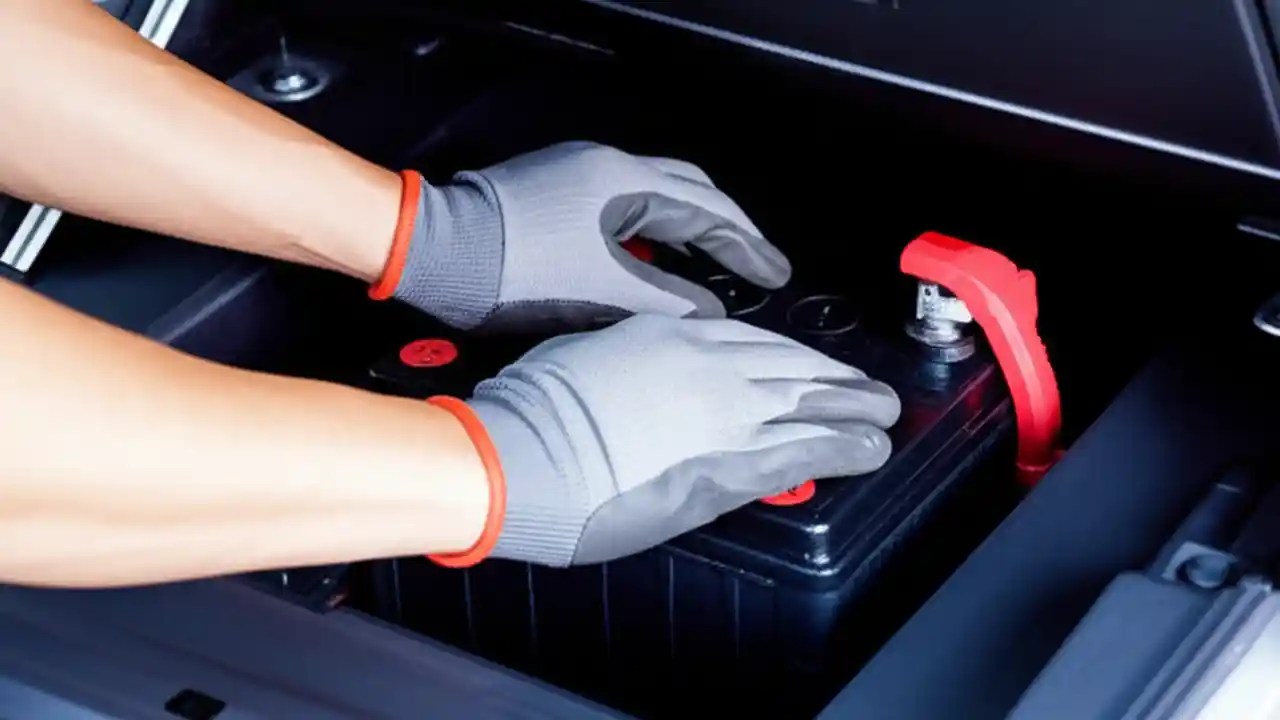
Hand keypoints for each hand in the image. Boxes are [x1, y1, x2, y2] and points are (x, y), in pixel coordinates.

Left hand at [370, 142, 790, 330]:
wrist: (433, 252)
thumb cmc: (515, 275)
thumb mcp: (601, 295)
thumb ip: (666, 304)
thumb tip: (709, 314)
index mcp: (625, 181)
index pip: (707, 212)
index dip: (747, 248)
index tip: (777, 276)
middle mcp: (606, 165)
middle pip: (688, 191)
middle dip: (727, 230)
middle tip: (757, 265)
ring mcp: (576, 174)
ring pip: (654, 196)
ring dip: (688, 229)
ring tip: (716, 264)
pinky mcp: (552, 192)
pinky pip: (622, 205)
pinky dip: (651, 233)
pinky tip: (653, 263)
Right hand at [431, 315, 899, 567]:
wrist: (524, 451)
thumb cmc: (533, 408)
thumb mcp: (581, 359)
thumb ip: (625, 364)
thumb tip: (638, 378)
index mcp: (669, 336)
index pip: (748, 338)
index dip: (787, 352)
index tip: (806, 361)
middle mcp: (710, 364)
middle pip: (791, 364)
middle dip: (833, 376)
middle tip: (864, 386)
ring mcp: (728, 409)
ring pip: (810, 400)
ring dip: (853, 408)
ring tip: (882, 413)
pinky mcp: (736, 459)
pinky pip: (807, 448)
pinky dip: (846, 447)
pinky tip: (870, 447)